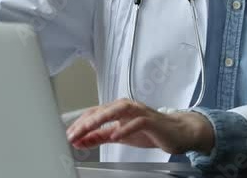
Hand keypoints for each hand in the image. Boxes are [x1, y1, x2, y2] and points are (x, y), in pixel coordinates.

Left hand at [65, 99, 213, 154]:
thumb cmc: (149, 131)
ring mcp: (139, 112)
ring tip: (88, 129)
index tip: (68, 134)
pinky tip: (115, 136)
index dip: (79, 123)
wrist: (178, 132)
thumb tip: (81, 140)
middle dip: (85, 122)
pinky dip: (125, 129)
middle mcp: (126, 107)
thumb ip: (100, 136)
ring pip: (117, 111)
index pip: (94, 113)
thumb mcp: (120, 135)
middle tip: (72, 134)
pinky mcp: (151, 120)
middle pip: (102, 110)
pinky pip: (136, 122)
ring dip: (101, 120)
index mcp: (117, 109)